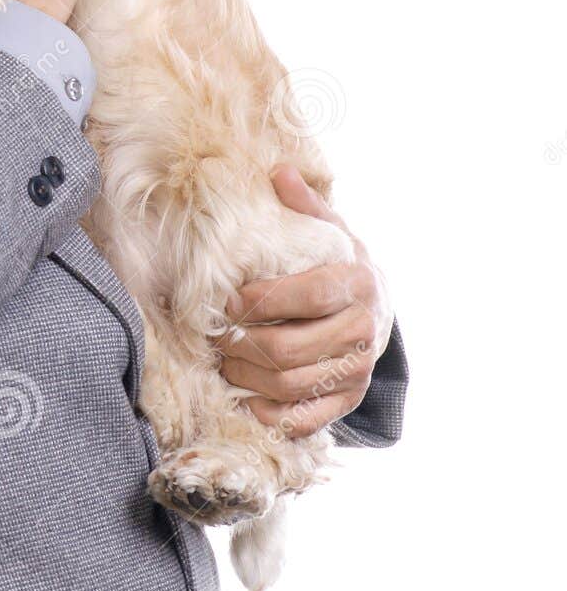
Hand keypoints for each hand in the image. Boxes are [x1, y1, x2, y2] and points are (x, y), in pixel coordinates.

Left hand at [214, 165, 393, 438]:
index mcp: (358, 284)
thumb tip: (279, 172)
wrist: (376, 311)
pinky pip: (302, 419)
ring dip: (246, 375)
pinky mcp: (346, 400)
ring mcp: (357, 371)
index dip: (260, 300)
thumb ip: (305, 205)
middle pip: (289, 348)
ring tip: (221, 360)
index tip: (226, 300)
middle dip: (241, 343)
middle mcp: (363, 331)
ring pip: (289, 384)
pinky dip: (268, 413)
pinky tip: (245, 397)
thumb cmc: (339, 265)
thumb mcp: (329, 232)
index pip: (306, 296)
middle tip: (213, 335)